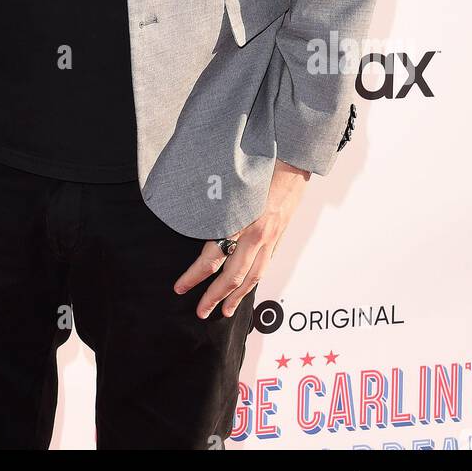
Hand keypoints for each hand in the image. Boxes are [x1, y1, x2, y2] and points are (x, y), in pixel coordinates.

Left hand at [173, 158, 310, 318]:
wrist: (292, 159)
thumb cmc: (258, 164)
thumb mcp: (230, 182)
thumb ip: (211, 202)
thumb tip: (188, 216)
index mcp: (239, 220)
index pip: (212, 258)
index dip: (194, 276)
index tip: (179, 287)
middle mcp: (255, 233)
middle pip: (232, 275)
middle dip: (214, 296)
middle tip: (200, 311)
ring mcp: (269, 237)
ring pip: (251, 277)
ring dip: (236, 297)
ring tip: (224, 311)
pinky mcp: (278, 237)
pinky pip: (264, 266)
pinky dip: (253, 282)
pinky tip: (245, 290)